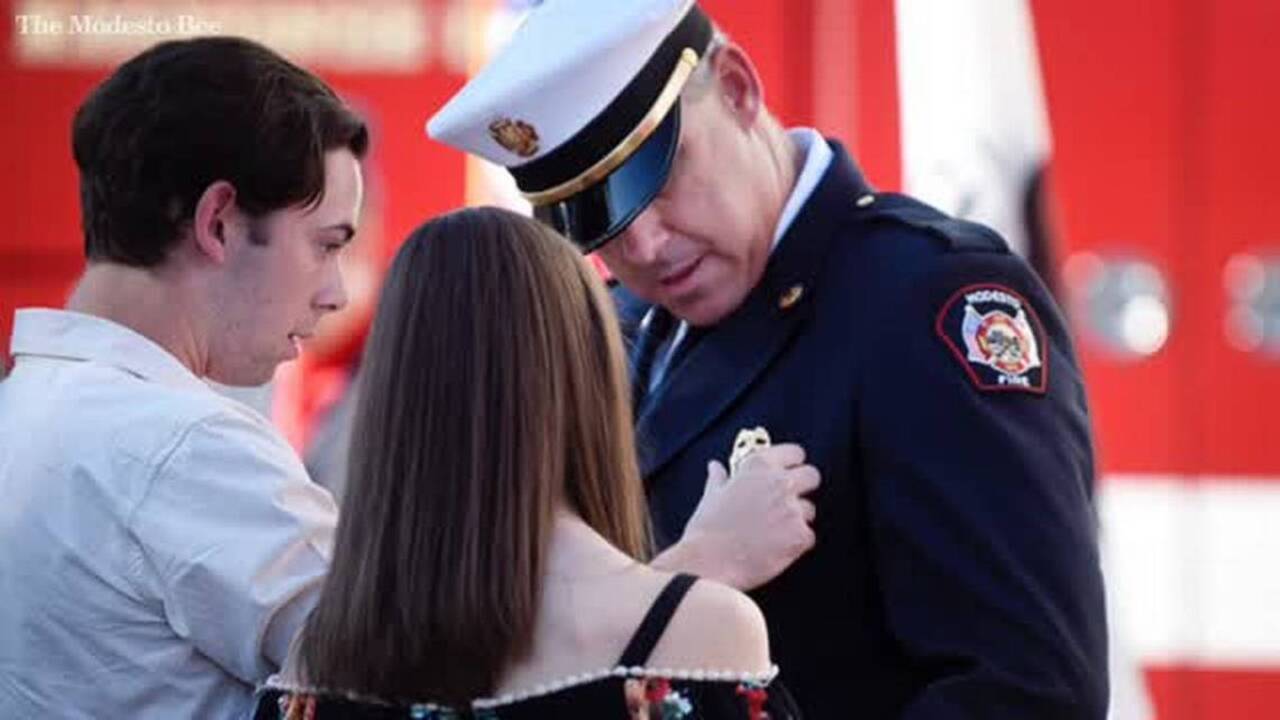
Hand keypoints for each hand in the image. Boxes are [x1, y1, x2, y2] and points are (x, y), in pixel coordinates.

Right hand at [655, 444, 819, 589]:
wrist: (709, 563)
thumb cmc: (706, 530)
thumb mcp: (711, 496)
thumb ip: (720, 478)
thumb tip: (715, 466)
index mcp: (758, 466)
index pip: (795, 452)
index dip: (792, 464)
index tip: (787, 472)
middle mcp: (780, 483)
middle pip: (812, 476)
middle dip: (804, 488)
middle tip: (787, 502)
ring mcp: (792, 510)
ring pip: (810, 509)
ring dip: (797, 519)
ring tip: (773, 532)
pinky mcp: (800, 536)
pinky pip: (808, 537)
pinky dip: (796, 544)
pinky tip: (775, 549)